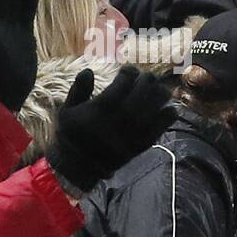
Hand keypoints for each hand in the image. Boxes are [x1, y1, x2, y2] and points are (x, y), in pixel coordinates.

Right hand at [44, 66, 175, 192]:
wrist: (82, 167)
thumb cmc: (72, 135)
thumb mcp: (67, 111)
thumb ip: (78, 89)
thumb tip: (88, 69)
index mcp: (103, 106)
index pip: (125, 80)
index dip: (130, 71)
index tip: (128, 70)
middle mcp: (123, 116)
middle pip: (145, 88)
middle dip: (147, 78)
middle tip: (146, 77)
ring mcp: (136, 130)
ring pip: (158, 102)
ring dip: (161, 92)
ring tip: (157, 90)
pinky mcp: (145, 141)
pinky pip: (165, 122)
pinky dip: (169, 112)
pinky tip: (165, 108)